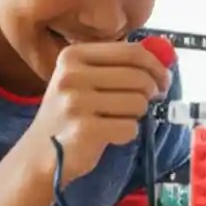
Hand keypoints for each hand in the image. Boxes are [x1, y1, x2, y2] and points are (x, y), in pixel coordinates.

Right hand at [20, 41, 172, 183]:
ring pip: (138, 103)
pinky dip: (126, 134)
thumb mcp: (83, 80)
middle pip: (139, 77)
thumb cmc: (71, 114)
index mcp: (72, 56)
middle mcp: (71, 76)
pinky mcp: (84, 130)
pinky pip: (130, 128)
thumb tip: (166, 57)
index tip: (163, 80)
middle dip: (151, 93)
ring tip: (115, 120)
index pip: (131, 52)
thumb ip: (118, 65)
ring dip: (136, 115)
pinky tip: (108, 135)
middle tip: (145, 104)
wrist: (39, 154)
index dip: (157, 66)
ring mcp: (75, 103)